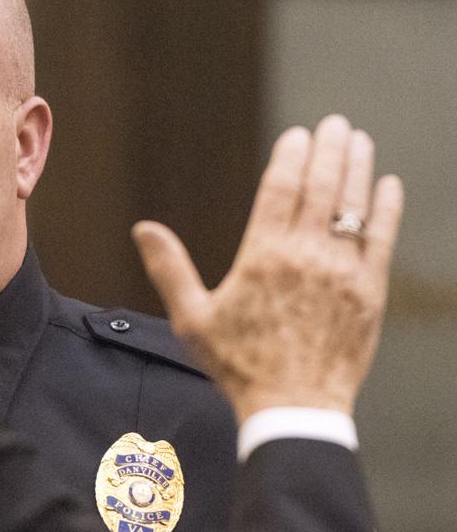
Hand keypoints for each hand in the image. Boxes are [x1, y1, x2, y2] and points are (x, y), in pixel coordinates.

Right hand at [132, 115, 403, 422]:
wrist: (293, 407)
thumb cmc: (238, 366)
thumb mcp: (191, 318)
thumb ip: (169, 268)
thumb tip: (143, 229)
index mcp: (262, 257)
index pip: (281, 190)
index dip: (290, 157)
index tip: (297, 135)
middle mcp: (305, 256)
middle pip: (322, 187)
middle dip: (329, 150)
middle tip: (335, 124)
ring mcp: (343, 271)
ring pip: (354, 206)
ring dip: (358, 168)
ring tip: (358, 142)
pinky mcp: (370, 291)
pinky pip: (382, 239)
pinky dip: (386, 209)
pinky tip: (387, 186)